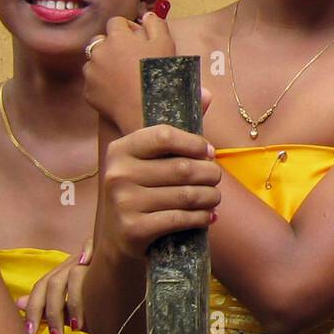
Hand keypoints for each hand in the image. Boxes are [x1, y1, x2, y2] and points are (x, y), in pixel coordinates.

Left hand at [83, 12, 176, 132]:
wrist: (148, 113)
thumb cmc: (160, 77)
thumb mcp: (166, 45)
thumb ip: (156, 24)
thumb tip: (148, 15)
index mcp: (117, 37)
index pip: (116, 22)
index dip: (128, 29)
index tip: (139, 41)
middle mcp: (99, 51)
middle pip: (101, 40)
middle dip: (113, 45)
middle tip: (131, 59)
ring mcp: (91, 72)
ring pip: (95, 61)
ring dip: (106, 64)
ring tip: (124, 76)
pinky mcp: (88, 91)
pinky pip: (93, 82)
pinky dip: (103, 84)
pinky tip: (119, 90)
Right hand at [98, 125, 220, 260]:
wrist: (118, 239)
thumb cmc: (142, 191)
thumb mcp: (151, 160)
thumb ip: (176, 130)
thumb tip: (207, 93)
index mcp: (120, 150)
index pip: (164, 135)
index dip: (194, 143)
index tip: (209, 152)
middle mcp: (117, 174)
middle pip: (182, 168)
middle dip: (210, 174)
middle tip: (216, 179)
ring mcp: (123, 203)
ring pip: (186, 195)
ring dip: (211, 197)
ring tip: (215, 198)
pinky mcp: (133, 229)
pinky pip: (181, 219)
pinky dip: (202, 218)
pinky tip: (209, 217)